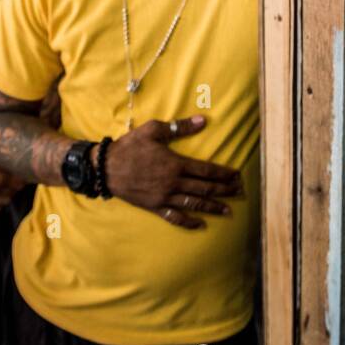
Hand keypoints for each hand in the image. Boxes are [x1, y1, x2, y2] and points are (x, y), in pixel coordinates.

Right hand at [104, 115, 241, 227]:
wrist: (105, 168)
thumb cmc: (130, 146)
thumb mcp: (153, 130)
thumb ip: (180, 126)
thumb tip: (203, 120)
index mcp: (175, 164)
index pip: (206, 170)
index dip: (223, 174)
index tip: (237, 176)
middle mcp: (173, 183)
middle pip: (205, 189)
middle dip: (224, 191)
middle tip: (239, 192)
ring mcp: (164, 197)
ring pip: (194, 205)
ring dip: (213, 207)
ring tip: (228, 210)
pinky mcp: (154, 207)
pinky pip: (175, 217)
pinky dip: (189, 222)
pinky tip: (200, 224)